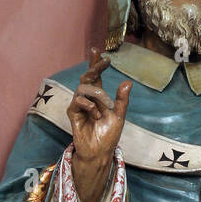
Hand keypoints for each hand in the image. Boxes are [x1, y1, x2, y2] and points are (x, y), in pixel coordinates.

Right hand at [67, 47, 131, 201]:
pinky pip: (77, 101)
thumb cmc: (109, 135)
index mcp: (99, 97)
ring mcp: (79, 105)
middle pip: (87, 77)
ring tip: (104, 108)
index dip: (95, 63)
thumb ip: (122, 100)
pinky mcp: (73, 114)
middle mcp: (88, 99)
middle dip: (95, 67)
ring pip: (83, 88)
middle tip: (104, 61)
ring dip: (97, 94)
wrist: (100, 151)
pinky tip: (96, 115)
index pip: (96, 77)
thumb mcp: (119, 116)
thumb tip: (127, 82)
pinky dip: (89, 105)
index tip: (96, 50)